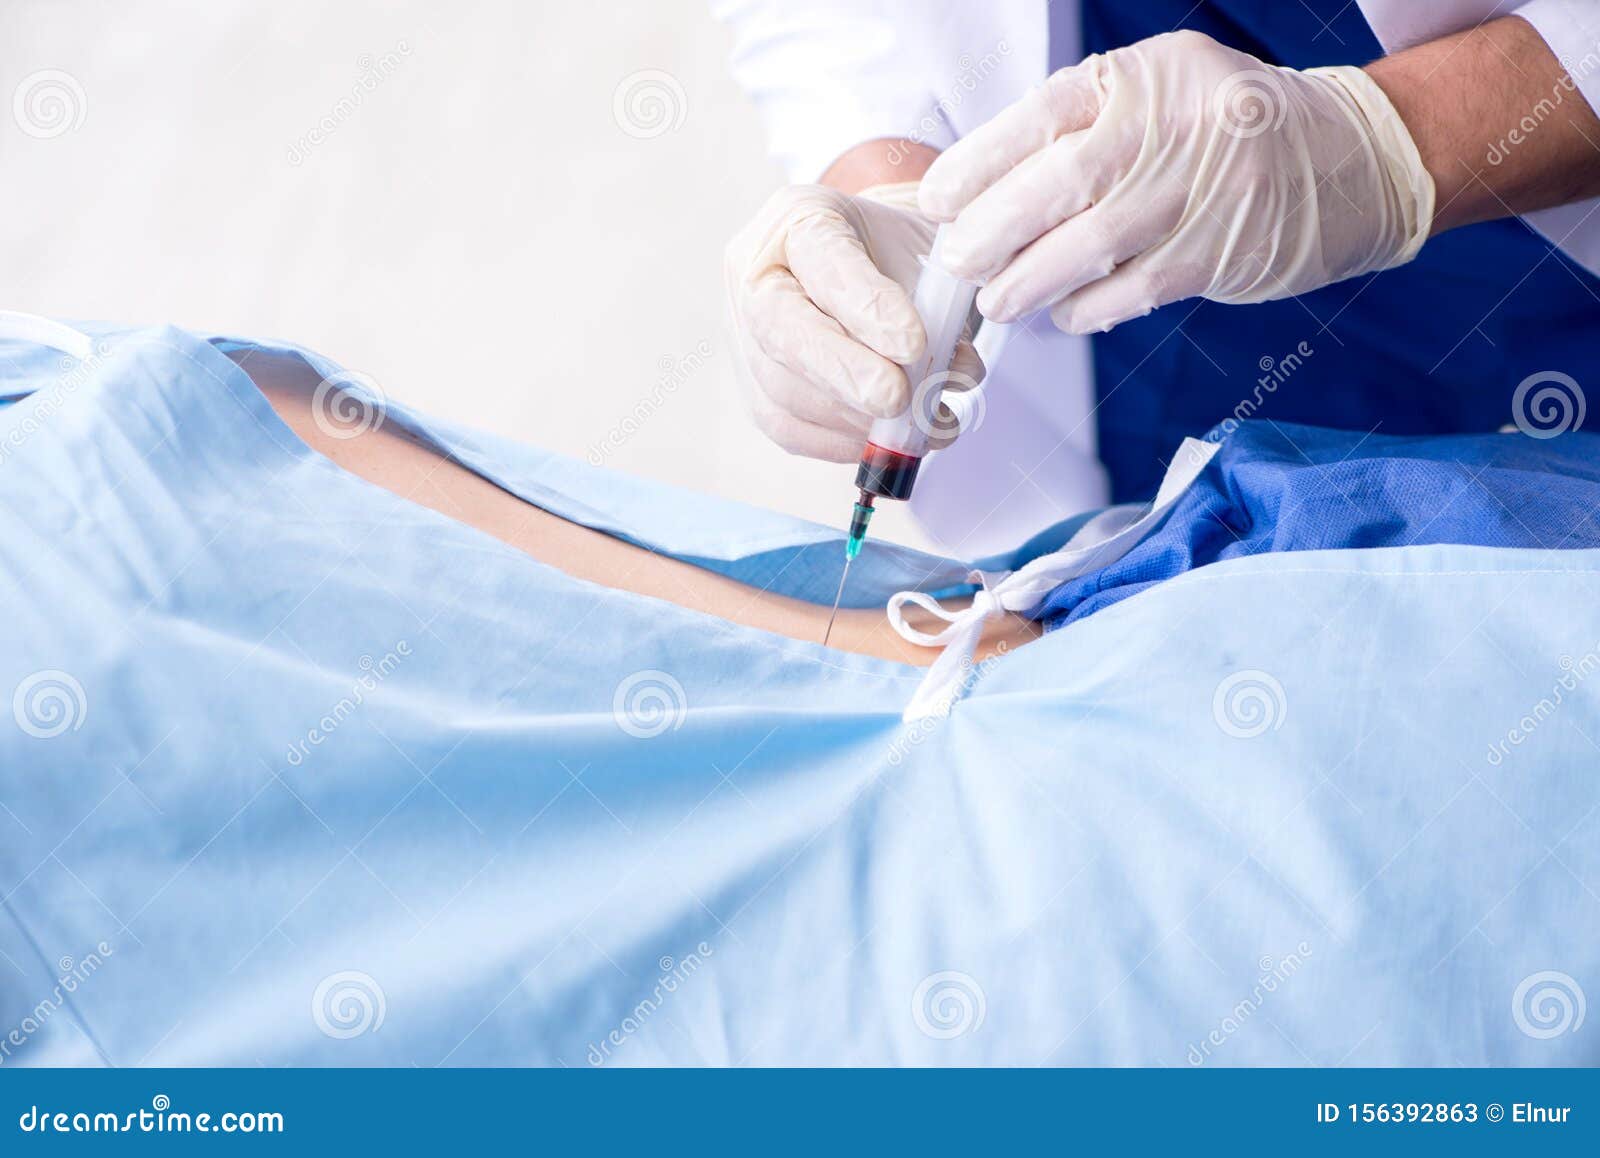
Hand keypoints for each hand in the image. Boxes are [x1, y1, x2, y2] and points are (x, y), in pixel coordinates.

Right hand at [724, 182, 983, 461]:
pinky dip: (842, 442)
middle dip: (845, 372)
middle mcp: (758, 273)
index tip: (915, 343)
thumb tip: (953, 370)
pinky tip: (885, 440)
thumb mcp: (928, 253)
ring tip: (919, 424)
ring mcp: (746, 334)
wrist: (874, 272)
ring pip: (785, 389)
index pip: (822, 258)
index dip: (866, 306)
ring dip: (856, 418)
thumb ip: (941, 301)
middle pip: (782, 329)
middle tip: (898, 398)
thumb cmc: (899, 257)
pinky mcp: (755, 387)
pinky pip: (788, 427)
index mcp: (800, 218)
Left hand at [918, 30, 1434, 333]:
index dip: (978, 162)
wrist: (1351, 159)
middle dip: (992, 230)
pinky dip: (1087, 307)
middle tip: (957, 261)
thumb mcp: (1160, 96)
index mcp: (1145, 77)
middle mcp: (1172, 125)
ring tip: (998, 301)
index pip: (1041, 115)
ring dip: (1029, 280)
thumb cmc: (1226, 133)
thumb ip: (1085, 129)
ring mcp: (1200, 189)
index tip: (936, 201)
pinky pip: (1132, 288)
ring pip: (1090, 242)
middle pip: (1058, 181)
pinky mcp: (1220, 251)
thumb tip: (985, 193)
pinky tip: (1063, 315)